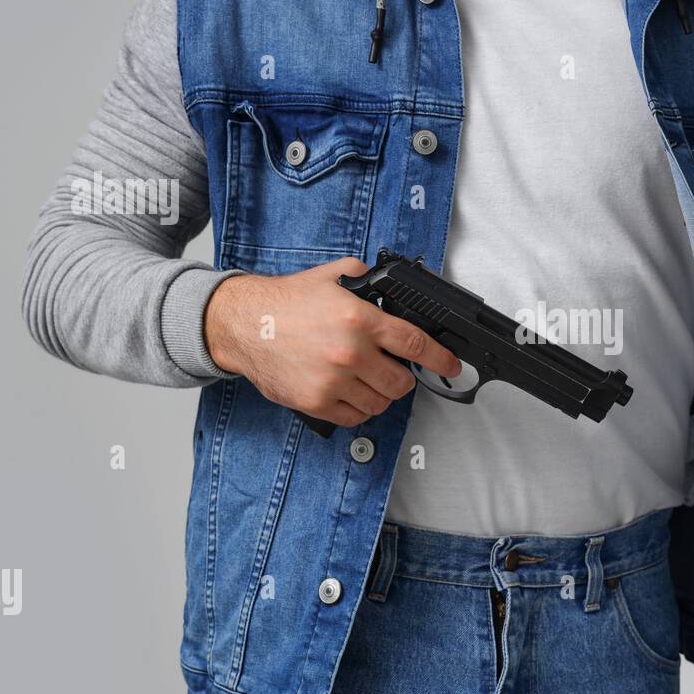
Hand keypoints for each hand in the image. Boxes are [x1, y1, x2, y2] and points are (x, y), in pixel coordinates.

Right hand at [204, 257, 461, 428]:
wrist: (242, 323)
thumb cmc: (285, 302)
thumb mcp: (333, 276)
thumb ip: (369, 280)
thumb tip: (395, 291)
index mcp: (359, 320)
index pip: (416, 344)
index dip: (441, 359)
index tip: (451, 366)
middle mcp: (350, 353)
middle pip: (402, 382)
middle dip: (403, 377)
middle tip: (393, 368)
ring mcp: (332, 381)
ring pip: (380, 403)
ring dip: (380, 393)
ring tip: (366, 378)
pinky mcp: (315, 402)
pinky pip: (355, 417)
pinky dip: (359, 408)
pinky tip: (351, 392)